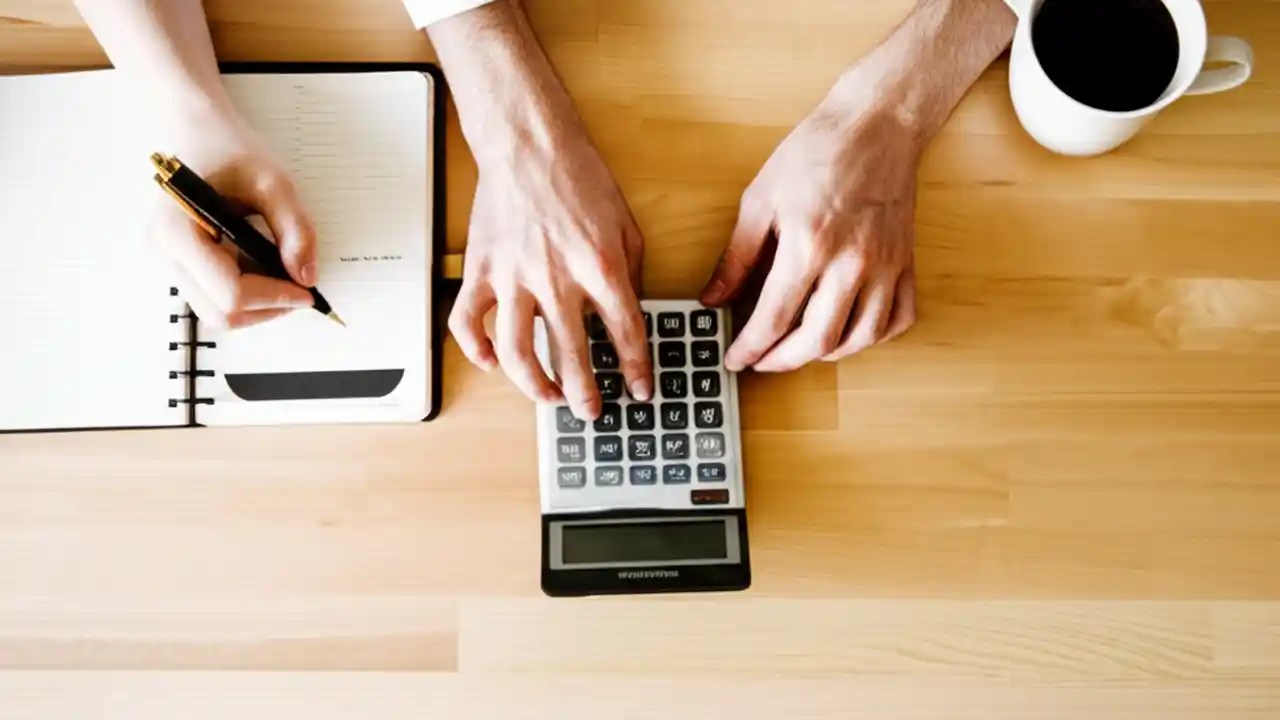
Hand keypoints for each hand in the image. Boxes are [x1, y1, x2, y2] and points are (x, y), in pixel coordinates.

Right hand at [153, 106, 316, 328]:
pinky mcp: (173, 263)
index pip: (230, 293)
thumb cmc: (226, 147)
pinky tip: (261, 267)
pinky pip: (210, 296)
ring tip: (281, 274)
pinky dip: (243, 293)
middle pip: (221, 313)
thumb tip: (306, 276)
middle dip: (267, 307)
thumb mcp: (273, 182)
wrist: (194, 128)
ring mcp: (163, 261)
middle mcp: (161, 252)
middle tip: (299, 288)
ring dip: (256, 304)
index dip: (275, 297)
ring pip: (215, 311)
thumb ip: (295, 230)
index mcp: (177, 230)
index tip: (306, 291)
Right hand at [449, 129, 652, 420]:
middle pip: (572, 354)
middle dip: (585, 393)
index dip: (636, 368)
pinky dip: (477, 350)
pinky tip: (492, 363)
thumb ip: (630, 274)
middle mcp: (556, 279)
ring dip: (534, 385)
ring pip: (518, 352)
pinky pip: (469, 322)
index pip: (625, 332)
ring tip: (549, 397)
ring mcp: (514, 278)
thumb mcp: (626, 226)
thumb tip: (628, 313)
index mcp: (600, 267)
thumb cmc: (578, 178)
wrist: (529, 146)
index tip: (640, 390)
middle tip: (591, 411)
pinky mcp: (481, 271)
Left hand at [701, 81, 921, 372]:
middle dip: (783, 361)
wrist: (876, 123)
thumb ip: (736, 256)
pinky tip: (850, 331)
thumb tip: (713, 297)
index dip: (749, 348)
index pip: (774, 319)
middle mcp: (851, 263)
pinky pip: (898, 319)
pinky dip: (874, 337)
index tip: (736, 359)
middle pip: (818, 341)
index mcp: (808, 246)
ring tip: (800, 348)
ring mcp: (884, 266)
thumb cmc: (816, 153)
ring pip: (861, 339)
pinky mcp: (905, 263)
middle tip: (762, 362)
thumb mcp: (760, 199)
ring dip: (826, 355)